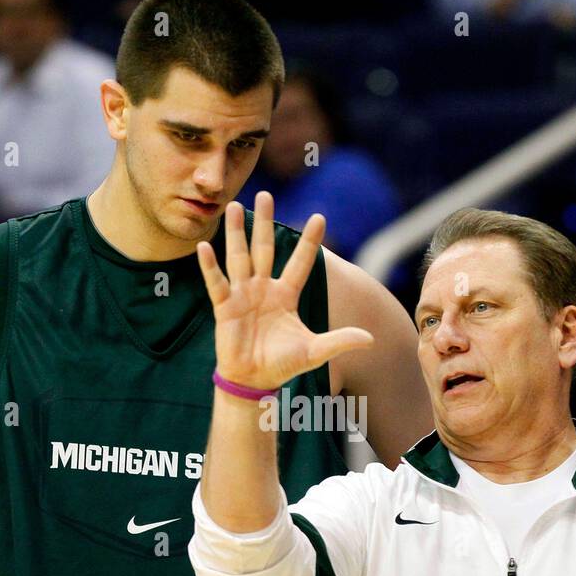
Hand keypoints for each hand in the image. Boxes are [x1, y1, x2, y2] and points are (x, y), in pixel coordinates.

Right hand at [197, 192, 372, 390]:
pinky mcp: (225, 307)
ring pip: (239, 257)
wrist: (254, 381)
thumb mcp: (314, 351)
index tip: (320, 217)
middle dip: (264, 222)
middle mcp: (264, 289)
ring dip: (236, 233)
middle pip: (264, 249)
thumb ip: (339, 341)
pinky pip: (217, 282)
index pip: (300, 262)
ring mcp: (243, 295)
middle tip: (265, 194)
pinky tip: (204, 246)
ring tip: (233, 207)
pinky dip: (210, 266)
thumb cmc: (282, 364)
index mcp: (286, 294)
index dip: (309, 242)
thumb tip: (371, 338)